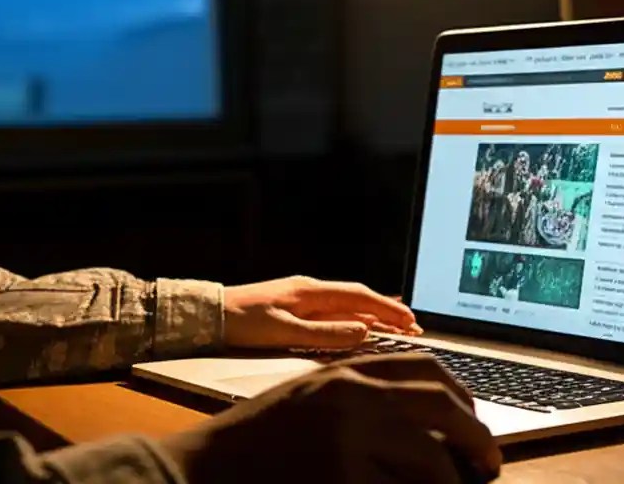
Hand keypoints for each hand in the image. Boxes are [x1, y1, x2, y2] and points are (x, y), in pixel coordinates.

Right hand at [159, 353, 500, 482]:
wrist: (198, 472)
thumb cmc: (253, 445)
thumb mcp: (309, 402)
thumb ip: (361, 402)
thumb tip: (430, 427)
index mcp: (343, 373)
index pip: (426, 370)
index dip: (463, 397)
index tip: (475, 423)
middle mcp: (350, 396)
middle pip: (442, 408)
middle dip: (478, 441)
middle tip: (488, 468)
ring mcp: (346, 440)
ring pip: (433, 462)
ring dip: (450, 483)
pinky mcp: (341, 481)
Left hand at [223, 275, 421, 349]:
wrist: (210, 313)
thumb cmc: (244, 323)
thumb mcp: (285, 332)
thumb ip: (325, 333)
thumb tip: (364, 331)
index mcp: (311, 291)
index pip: (358, 297)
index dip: (386, 309)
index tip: (410, 322)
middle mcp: (310, 290)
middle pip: (357, 298)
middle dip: (386, 312)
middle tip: (413, 328)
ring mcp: (302, 297)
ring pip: (347, 304)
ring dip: (372, 316)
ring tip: (397, 328)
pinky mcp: (294, 307)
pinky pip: (333, 310)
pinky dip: (353, 317)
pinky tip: (361, 326)